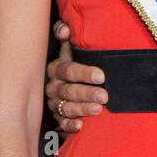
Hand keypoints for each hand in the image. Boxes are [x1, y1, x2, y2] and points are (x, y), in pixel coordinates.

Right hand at [45, 19, 105, 133]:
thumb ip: (65, 33)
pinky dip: (70, 125)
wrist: (68, 81)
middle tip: (104, 96)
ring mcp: (54, 102)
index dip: (83, 73)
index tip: (101, 76)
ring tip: (98, 110)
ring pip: (66, 107)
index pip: (67, 70)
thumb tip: (65, 29)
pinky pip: (61, 123)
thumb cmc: (73, 61)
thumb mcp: (70, 47)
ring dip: (82, 109)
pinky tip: (80, 126)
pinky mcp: (57, 117)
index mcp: (56, 68)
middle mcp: (53, 86)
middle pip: (68, 90)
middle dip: (86, 93)